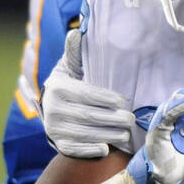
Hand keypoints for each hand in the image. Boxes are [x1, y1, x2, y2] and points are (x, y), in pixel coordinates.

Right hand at [38, 29, 135, 159]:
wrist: (53, 106)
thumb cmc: (71, 83)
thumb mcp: (70, 66)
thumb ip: (75, 52)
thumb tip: (76, 33)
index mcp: (58, 88)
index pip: (85, 94)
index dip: (106, 98)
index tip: (124, 100)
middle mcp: (52, 108)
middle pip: (87, 116)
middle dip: (112, 119)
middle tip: (131, 119)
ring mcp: (53, 128)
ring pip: (84, 133)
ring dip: (108, 135)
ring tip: (126, 134)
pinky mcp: (57, 143)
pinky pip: (75, 149)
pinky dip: (91, 150)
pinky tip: (106, 148)